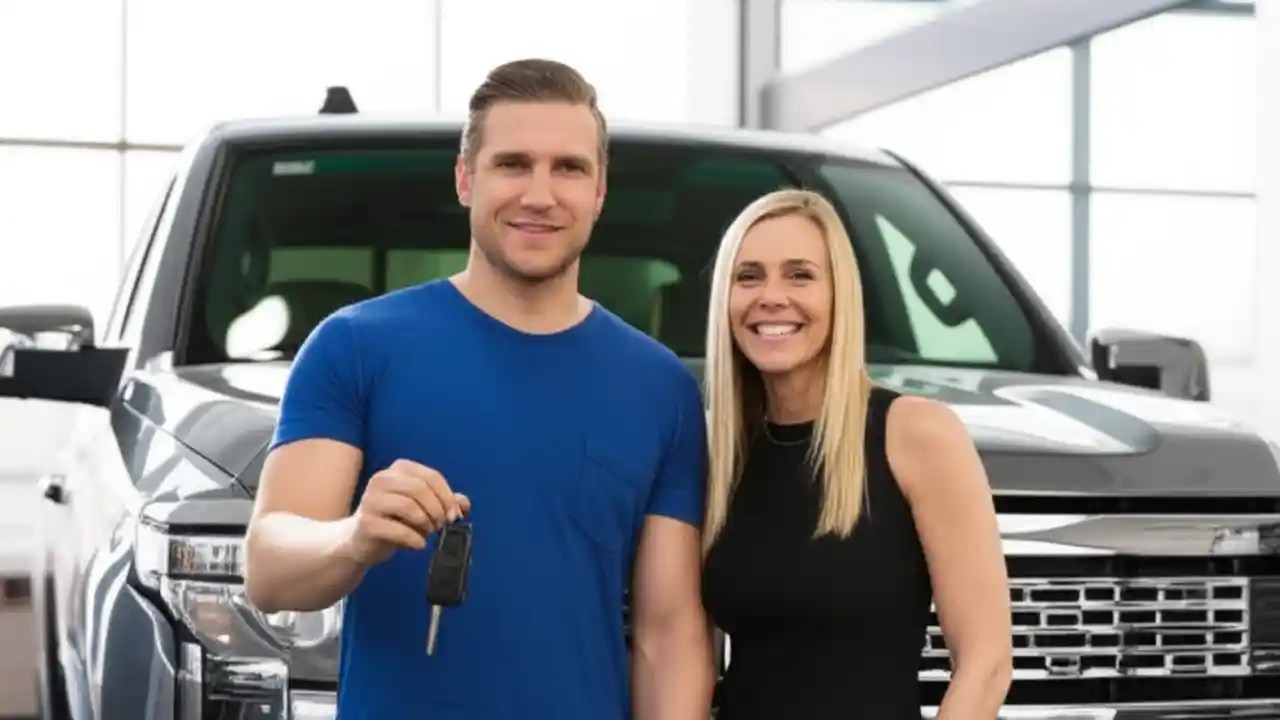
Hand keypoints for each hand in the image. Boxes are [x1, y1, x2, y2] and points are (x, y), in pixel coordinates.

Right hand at [343, 459, 470, 565]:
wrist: (362, 540)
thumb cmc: (396, 519)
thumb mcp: (423, 507)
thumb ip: (445, 502)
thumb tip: (463, 504)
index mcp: (399, 469)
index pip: (432, 477)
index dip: (447, 497)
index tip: (453, 516)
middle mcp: (382, 479)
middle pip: (420, 489)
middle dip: (436, 510)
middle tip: (440, 526)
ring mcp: (371, 500)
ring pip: (408, 507)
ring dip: (425, 524)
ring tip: (427, 533)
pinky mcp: (366, 523)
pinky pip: (398, 529)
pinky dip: (414, 539)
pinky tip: (418, 544)